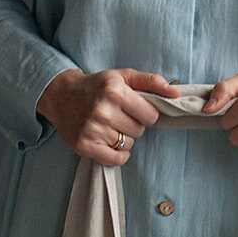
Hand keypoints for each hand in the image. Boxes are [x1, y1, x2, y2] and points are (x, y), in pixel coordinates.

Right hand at [37, 67, 182, 165]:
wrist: (62, 95)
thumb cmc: (97, 86)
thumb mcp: (123, 76)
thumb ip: (152, 82)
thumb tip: (176, 93)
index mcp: (114, 91)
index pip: (151, 116)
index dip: (146, 113)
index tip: (134, 109)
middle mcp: (102, 110)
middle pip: (139, 131)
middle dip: (133, 125)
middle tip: (118, 116)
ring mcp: (92, 130)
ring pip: (128, 146)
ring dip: (123, 139)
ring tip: (109, 126)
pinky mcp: (84, 146)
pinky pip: (116, 160)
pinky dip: (117, 155)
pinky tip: (109, 141)